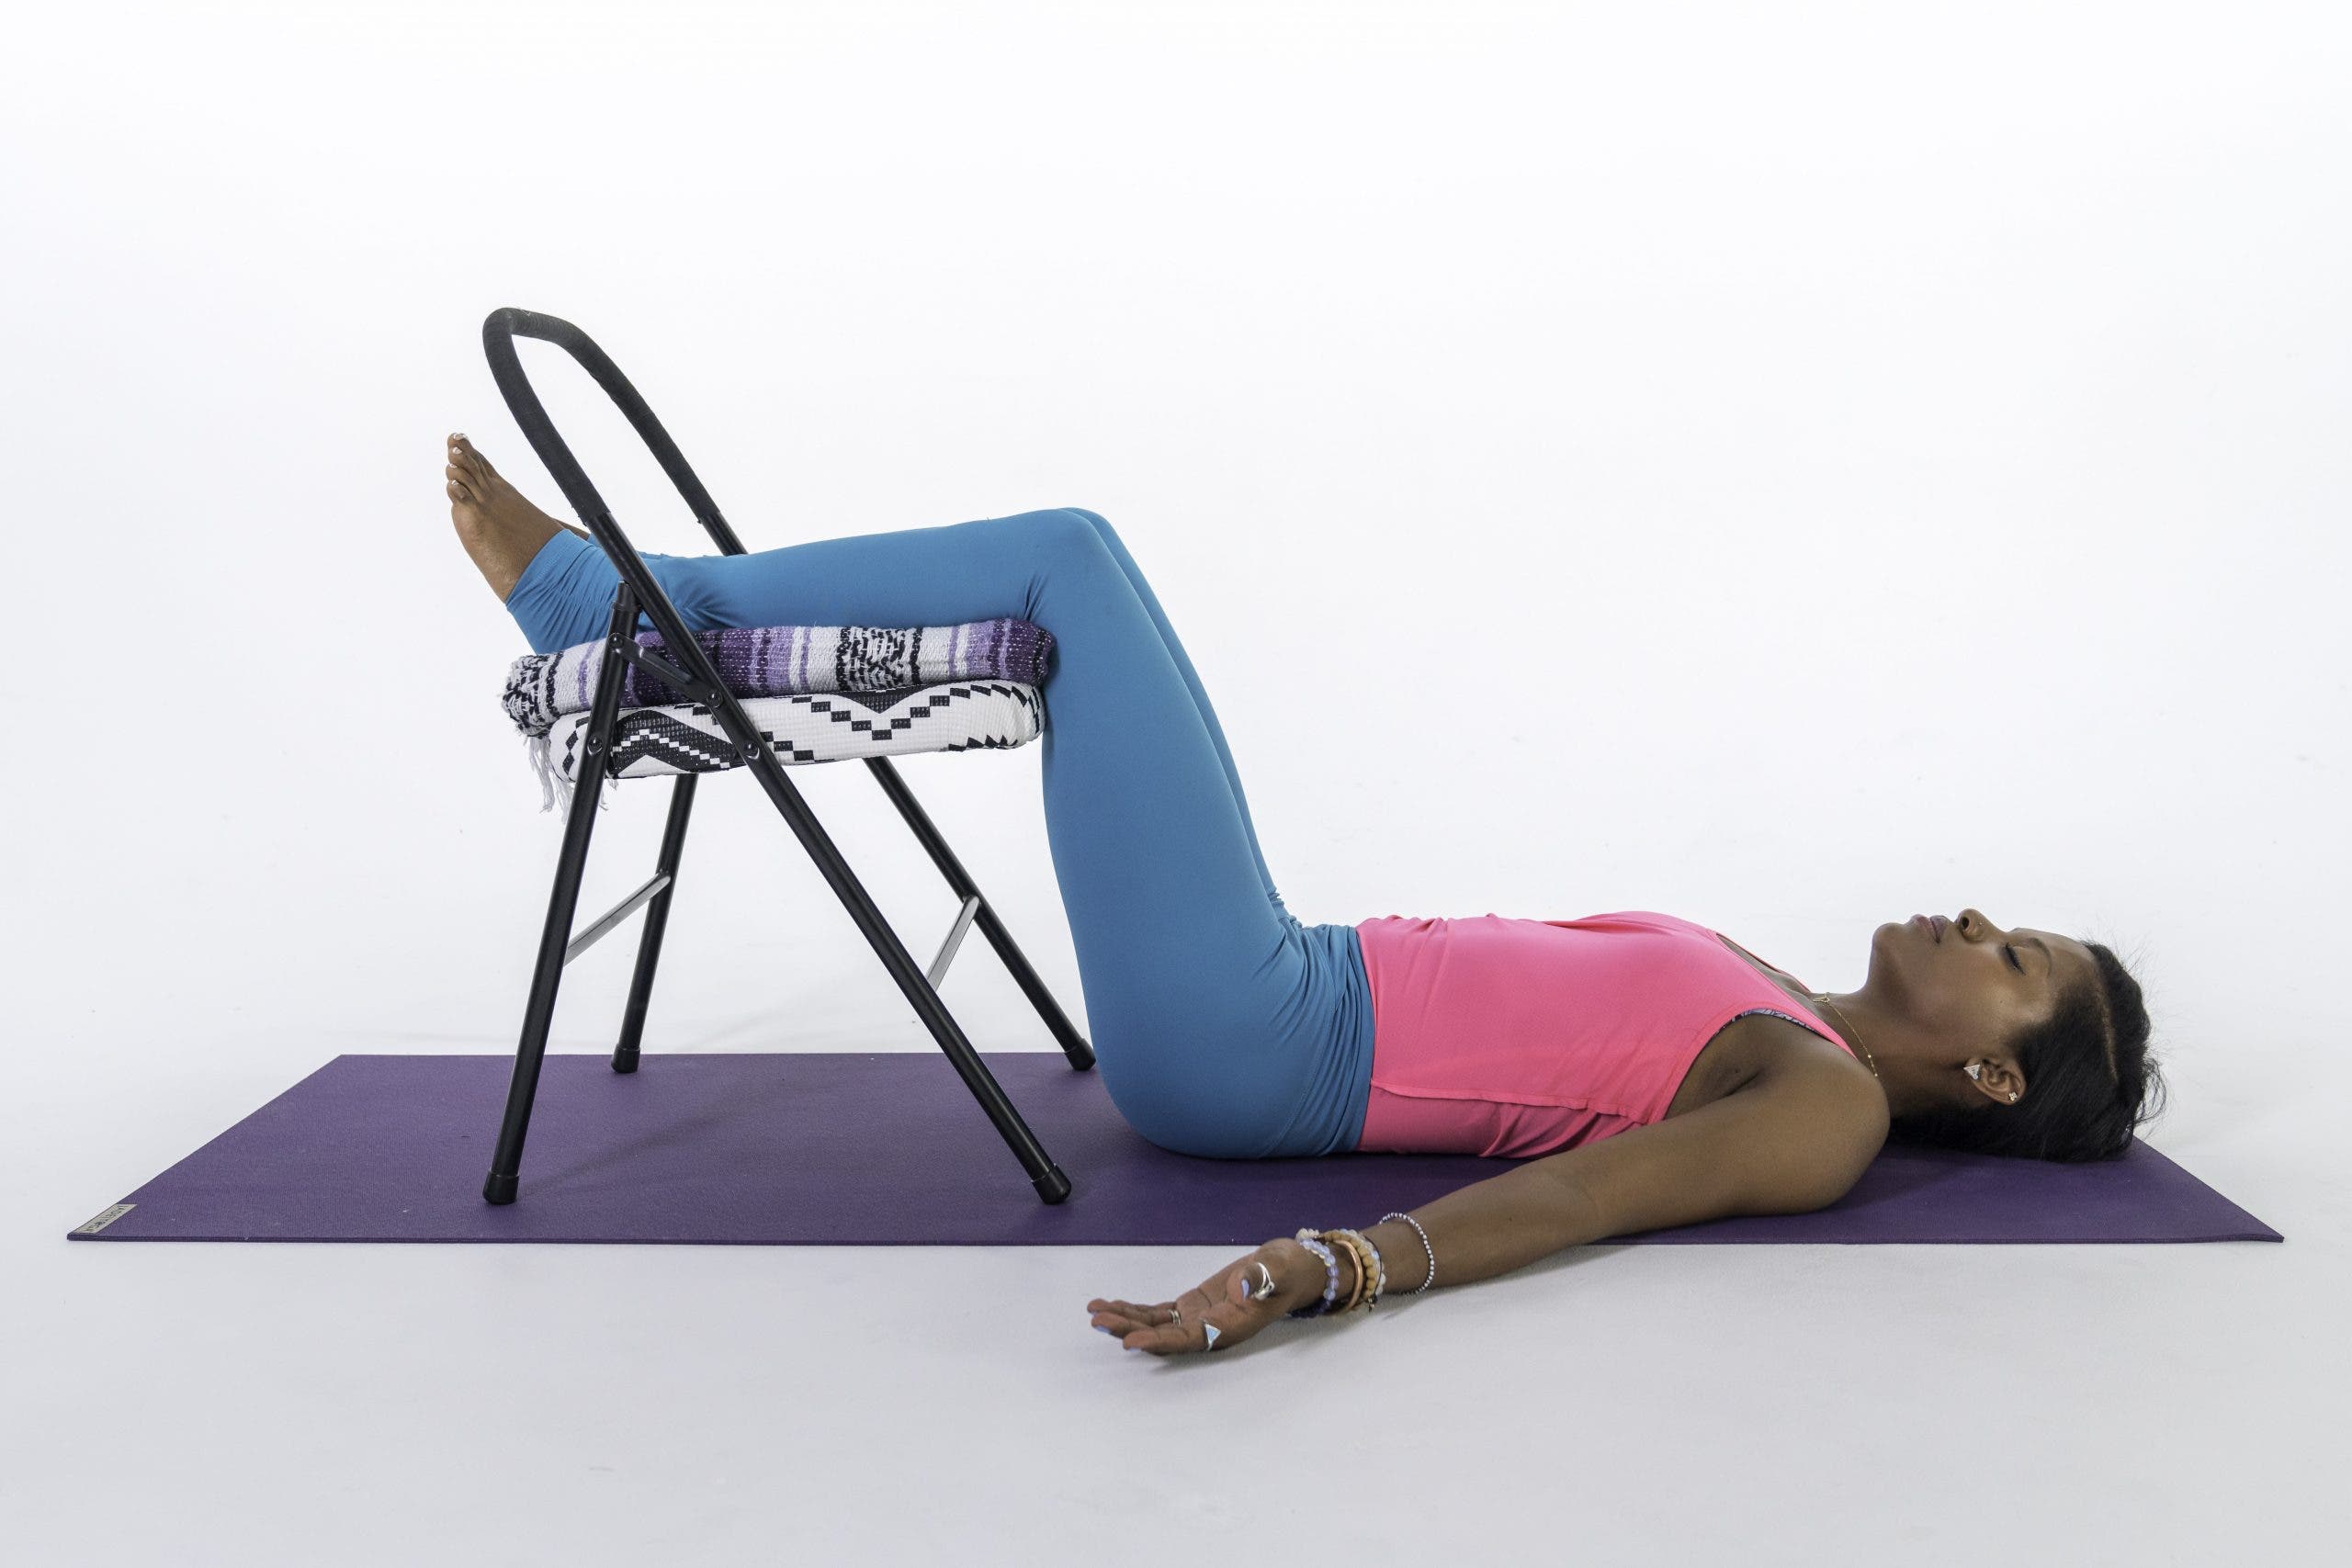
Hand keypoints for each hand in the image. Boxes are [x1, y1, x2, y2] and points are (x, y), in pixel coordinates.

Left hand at [1087, 1238, 1329, 1356]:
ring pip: (1157, 1325)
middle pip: (1165, 1336)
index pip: (1189, 1339)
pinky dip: (1136, 1309)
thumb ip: (1262, 1279)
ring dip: (1127, 1319)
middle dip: (1130, 1328)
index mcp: (1230, 1328)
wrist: (1294, 1269)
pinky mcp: (1194, 1307)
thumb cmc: (1289, 1271)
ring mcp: (1200, 1320)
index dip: (1158, 1341)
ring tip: (1095, 1311)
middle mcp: (1210, 1331)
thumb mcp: (1280, 1270)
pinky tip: (1113, 1304)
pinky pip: (1160, 1313)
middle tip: (1099, 1320)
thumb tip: (1241, 1289)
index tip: (1129, 1340)